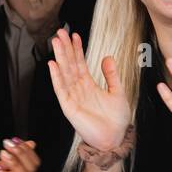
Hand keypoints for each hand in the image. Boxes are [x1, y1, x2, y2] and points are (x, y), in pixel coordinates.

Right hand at [46, 30, 129, 150]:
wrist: (114, 138)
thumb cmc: (116, 120)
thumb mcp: (118, 92)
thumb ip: (111, 75)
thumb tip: (107, 57)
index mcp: (89, 85)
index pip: (80, 63)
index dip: (77, 49)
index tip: (74, 35)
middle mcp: (78, 89)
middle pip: (69, 64)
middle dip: (65, 48)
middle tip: (60, 32)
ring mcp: (72, 97)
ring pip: (64, 73)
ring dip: (60, 57)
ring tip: (56, 42)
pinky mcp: (69, 107)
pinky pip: (61, 89)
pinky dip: (56, 77)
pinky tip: (53, 64)